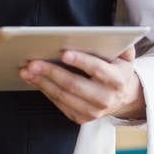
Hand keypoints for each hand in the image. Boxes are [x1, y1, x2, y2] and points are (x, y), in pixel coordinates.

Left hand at [19, 46, 144, 123]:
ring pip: (63, 96)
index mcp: (117, 80)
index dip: (81, 61)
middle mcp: (106, 99)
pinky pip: (59, 103)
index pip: (97, 69)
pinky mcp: (81, 118)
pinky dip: (44, 90)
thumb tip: (110, 34)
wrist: (123, 99)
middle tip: (33, 62)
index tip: (63, 53)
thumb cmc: (118, 71)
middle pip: (74, 85)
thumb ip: (122, 45)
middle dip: (51, 72)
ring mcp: (93, 111)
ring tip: (27, 70)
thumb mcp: (126, 57)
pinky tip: (34, 80)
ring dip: (42, 82)